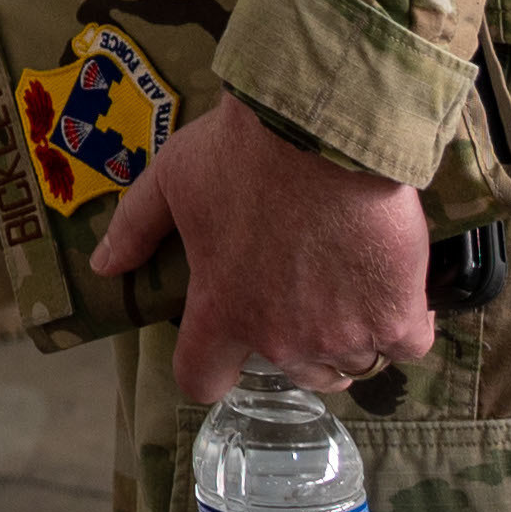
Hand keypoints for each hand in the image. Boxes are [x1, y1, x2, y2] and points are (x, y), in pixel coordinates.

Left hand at [87, 99, 433, 401]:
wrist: (322, 131)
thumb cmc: (240, 153)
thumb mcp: (170, 181)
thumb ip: (134, 228)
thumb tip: (103, 265)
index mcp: (222, 312)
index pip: (202, 380)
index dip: (212, 367)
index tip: (225, 346)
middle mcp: (282, 338)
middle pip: (294, 376)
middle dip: (296, 347)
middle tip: (302, 298)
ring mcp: (343, 332)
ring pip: (352, 363)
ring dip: (350, 338)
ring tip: (349, 293)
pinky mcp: (396, 315)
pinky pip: (407, 344)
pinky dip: (405, 324)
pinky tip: (396, 292)